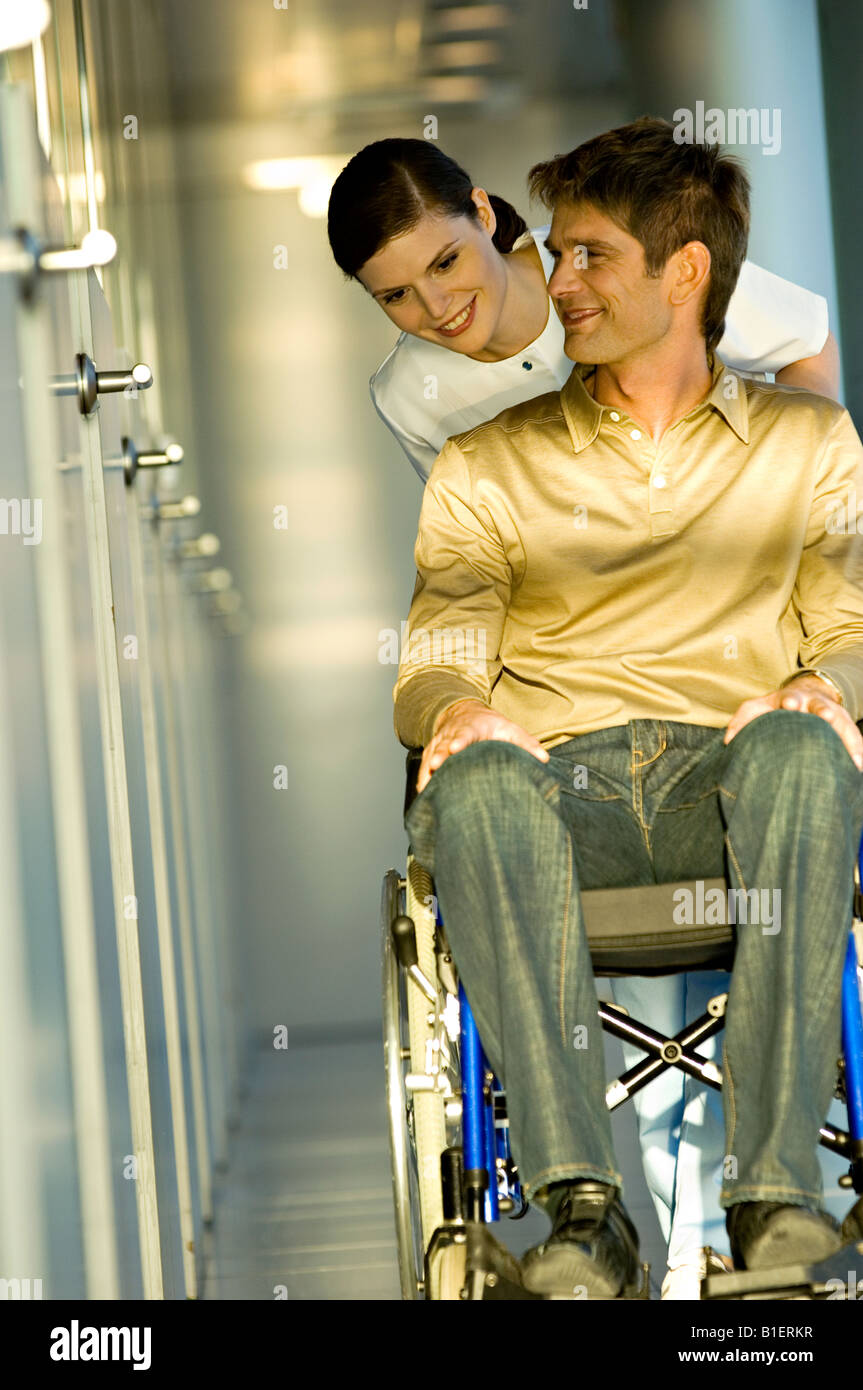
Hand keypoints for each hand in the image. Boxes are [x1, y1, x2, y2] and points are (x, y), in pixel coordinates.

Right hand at [416, 698, 549, 794]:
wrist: (463, 713)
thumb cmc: (491, 726)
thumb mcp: (510, 729)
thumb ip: (526, 744)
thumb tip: (544, 759)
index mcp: (472, 728)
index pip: (465, 734)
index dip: (460, 741)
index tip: (456, 748)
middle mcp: (451, 735)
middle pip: (443, 746)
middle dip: (439, 756)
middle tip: (435, 766)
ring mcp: (439, 744)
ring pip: (431, 757)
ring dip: (427, 771)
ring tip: (426, 787)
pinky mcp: (431, 754)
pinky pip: (424, 768)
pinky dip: (423, 779)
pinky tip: (425, 795)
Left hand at [723, 674, 862, 769]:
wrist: (806, 692)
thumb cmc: (776, 707)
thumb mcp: (756, 707)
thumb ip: (742, 720)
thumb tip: (728, 741)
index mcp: (791, 699)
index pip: (790, 698)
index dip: (790, 701)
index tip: (789, 704)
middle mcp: (815, 704)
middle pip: (821, 706)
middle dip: (823, 711)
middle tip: (825, 716)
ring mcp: (833, 713)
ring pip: (843, 724)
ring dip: (849, 739)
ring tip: (855, 759)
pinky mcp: (845, 725)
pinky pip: (855, 738)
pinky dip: (858, 751)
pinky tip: (860, 767)